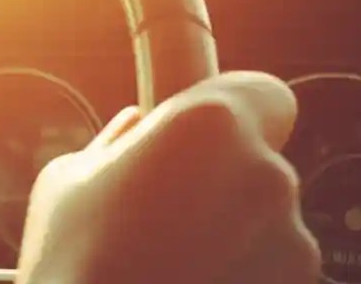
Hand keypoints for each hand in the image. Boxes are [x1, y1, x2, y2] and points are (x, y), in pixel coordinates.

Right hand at [15, 71, 320, 283]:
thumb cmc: (75, 269)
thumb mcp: (67, 183)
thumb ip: (115, 145)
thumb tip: (132, 130)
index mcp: (211, 125)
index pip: (266, 94)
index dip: (242, 113)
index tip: (210, 138)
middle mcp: (266, 176)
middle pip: (262, 167)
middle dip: (225, 187)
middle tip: (167, 218)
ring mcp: (293, 246)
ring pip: (271, 229)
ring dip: (237, 243)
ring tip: (173, 269)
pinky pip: (273, 276)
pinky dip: (245, 281)